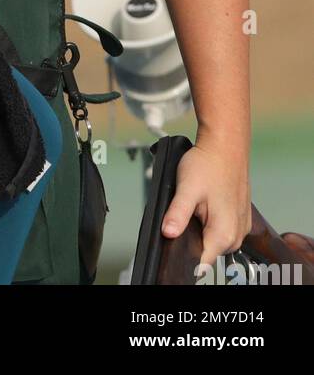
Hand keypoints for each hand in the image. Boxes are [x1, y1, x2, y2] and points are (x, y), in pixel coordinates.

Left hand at [161, 136, 251, 268]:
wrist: (226, 145)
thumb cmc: (208, 163)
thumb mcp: (187, 188)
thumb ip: (177, 214)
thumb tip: (168, 234)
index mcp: (224, 234)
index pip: (201, 263)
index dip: (184, 256)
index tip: (174, 239)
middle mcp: (236, 235)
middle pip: (207, 252)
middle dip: (191, 239)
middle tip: (183, 214)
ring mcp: (241, 227)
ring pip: (214, 241)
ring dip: (202, 230)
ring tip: (195, 205)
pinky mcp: (241, 218)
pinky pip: (223, 230)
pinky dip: (211, 222)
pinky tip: (205, 204)